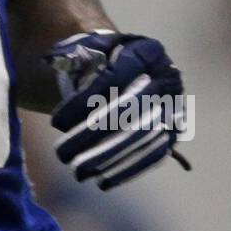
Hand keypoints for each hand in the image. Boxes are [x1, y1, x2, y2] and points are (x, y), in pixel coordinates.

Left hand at [43, 29, 189, 189]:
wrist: (124, 66)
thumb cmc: (96, 57)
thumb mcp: (84, 48)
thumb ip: (72, 57)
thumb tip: (55, 64)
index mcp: (145, 50)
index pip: (113, 78)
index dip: (82, 102)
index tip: (55, 122)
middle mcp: (167, 76)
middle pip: (129, 109)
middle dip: (92, 135)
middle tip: (62, 154)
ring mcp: (174, 105)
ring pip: (142, 136)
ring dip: (108, 158)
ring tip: (77, 172)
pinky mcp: (173, 131)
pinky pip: (155, 154)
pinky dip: (129, 170)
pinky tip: (104, 182)